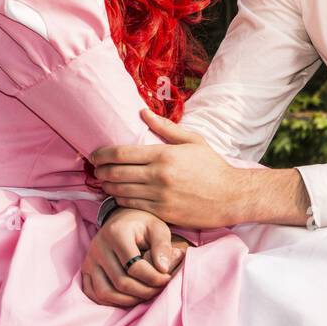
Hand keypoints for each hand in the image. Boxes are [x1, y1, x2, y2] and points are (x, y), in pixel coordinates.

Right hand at [79, 206, 189, 306]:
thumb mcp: (158, 228)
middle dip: (144, 291)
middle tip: (159, 289)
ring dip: (129, 300)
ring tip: (145, 294)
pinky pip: (94, 294)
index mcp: (117, 233)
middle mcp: (98, 247)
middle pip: (121, 283)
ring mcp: (89, 260)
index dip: (154, 278)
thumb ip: (163, 247)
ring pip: (106, 293)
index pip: (135, 267)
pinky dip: (112, 301)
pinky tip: (128, 296)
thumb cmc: (143, 225)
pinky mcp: (85, 270)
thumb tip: (163, 269)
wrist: (122, 219)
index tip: (167, 278)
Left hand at [86, 108, 241, 227]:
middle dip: (100, 170)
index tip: (95, 154)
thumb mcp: (193, 141)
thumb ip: (166, 127)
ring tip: (104, 181)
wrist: (231, 196)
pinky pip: (131, 206)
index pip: (121, 153)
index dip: (102, 154)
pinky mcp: (162, 213)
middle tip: (96, 168)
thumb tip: (142, 112)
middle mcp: (158, 176)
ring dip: (107, 186)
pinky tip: (119, 194)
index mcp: (164, 155)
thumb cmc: (212, 166)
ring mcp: (159, 197)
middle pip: (116, 173)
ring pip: (120, 191)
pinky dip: (120, 199)